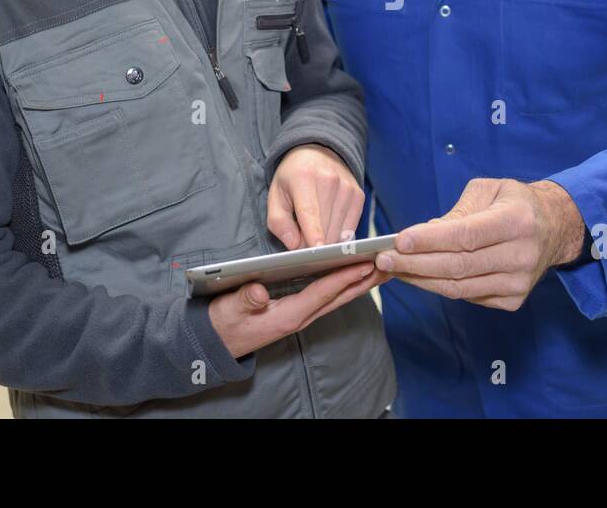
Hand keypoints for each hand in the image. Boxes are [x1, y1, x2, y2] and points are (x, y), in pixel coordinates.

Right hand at [208, 262, 389, 358]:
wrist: (218, 342)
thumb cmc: (225, 323)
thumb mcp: (229, 310)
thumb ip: (244, 301)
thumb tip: (258, 293)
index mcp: (287, 315)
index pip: (322, 294)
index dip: (343, 279)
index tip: (364, 265)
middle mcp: (300, 317)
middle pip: (339, 296)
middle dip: (364, 281)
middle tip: (389, 264)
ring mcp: (302, 315)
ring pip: (338, 297)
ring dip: (360, 283)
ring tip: (381, 267)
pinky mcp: (299, 311)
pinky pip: (329, 297)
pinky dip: (345, 285)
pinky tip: (355, 275)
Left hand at [267, 144, 363, 249]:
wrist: (317, 152)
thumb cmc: (293, 177)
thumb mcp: (276, 195)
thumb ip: (279, 222)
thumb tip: (294, 245)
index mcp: (303, 177)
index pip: (310, 211)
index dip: (314, 234)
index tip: (317, 252)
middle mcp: (329, 180)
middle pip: (325, 226)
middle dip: (313, 243)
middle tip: (301, 239)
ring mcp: (347, 187)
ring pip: (339, 231)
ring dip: (326, 240)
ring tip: (314, 229)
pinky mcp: (359, 195)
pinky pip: (350, 229)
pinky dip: (339, 235)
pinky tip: (329, 227)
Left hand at [375, 178, 585, 310]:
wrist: (555, 228)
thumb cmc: (515, 203)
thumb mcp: (489, 190)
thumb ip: (456, 212)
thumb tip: (422, 236)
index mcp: (516, 221)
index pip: (466, 236)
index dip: (430, 241)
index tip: (399, 241)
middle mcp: (521, 255)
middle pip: (459, 266)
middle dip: (415, 263)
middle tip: (384, 259)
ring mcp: (518, 282)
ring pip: (459, 288)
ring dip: (421, 279)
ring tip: (395, 269)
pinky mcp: (513, 300)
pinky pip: (468, 297)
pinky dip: (441, 286)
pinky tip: (421, 276)